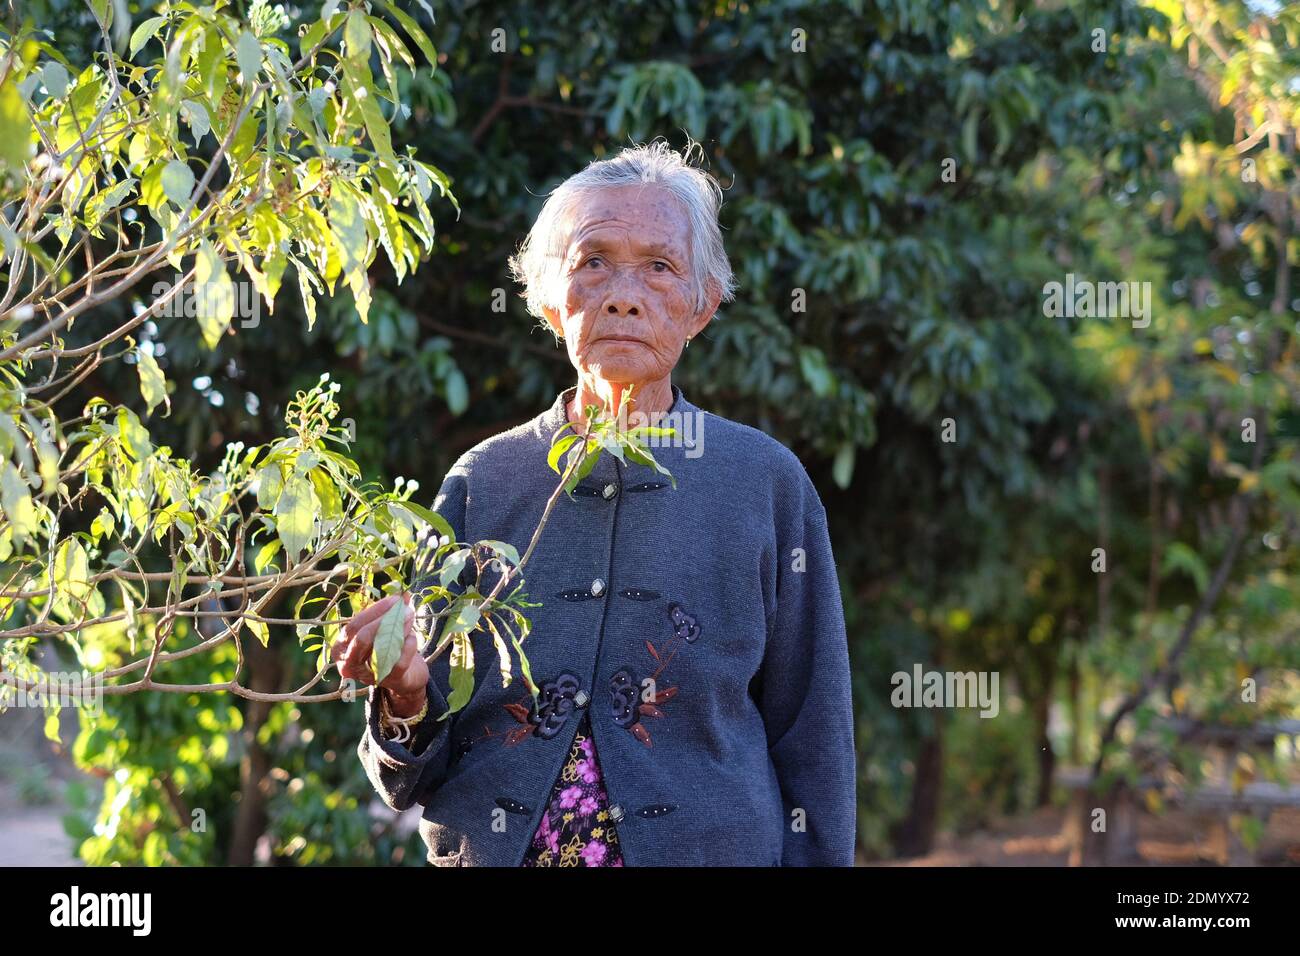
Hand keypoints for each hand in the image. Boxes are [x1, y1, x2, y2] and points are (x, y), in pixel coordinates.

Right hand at [331, 592, 428, 716]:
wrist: (404, 675)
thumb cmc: (385, 646)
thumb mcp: (380, 627)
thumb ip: (386, 611)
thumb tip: (402, 592)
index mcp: (340, 648)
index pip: (353, 626)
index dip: (374, 611)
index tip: (394, 599)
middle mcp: (348, 664)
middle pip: (363, 637)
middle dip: (385, 619)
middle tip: (405, 607)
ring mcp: (368, 675)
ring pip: (381, 648)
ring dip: (400, 628)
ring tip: (411, 616)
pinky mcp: (390, 680)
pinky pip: (400, 659)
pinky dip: (409, 644)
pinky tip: (413, 637)